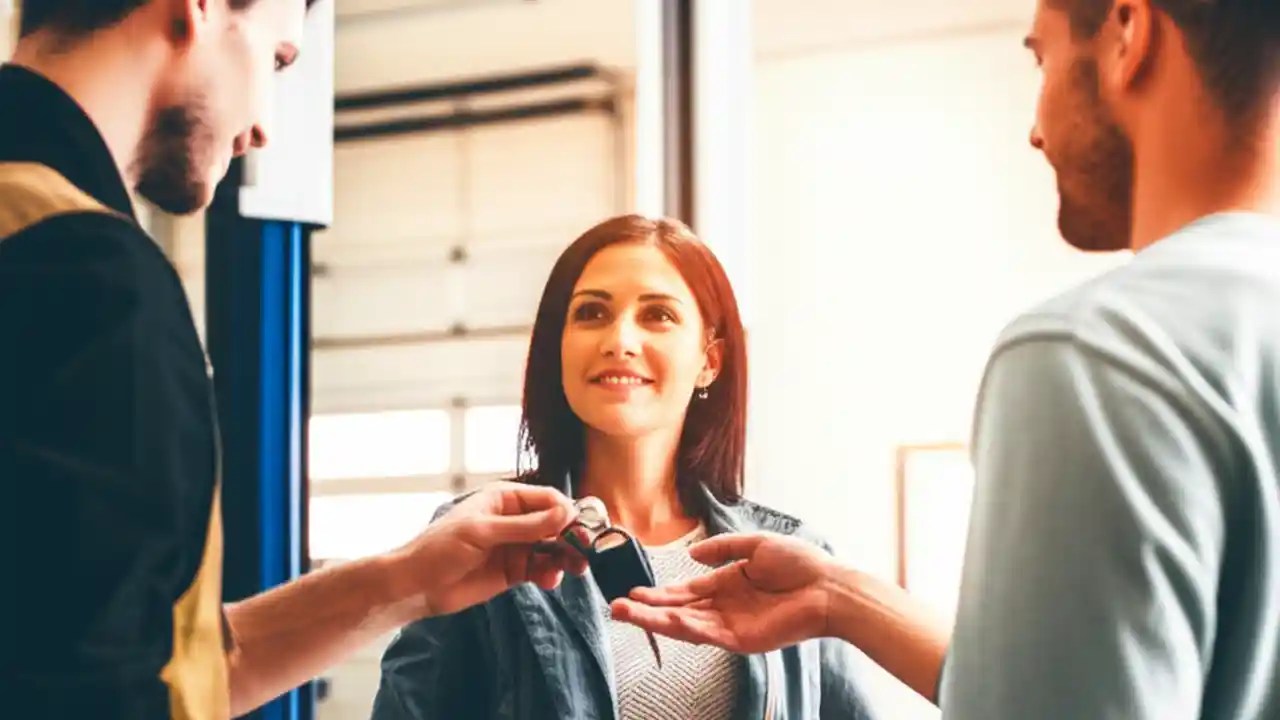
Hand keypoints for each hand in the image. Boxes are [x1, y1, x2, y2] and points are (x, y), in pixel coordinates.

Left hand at [387, 482, 588, 617]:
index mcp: (505, 498)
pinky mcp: (514, 571)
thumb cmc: (441, 549)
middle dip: (571, 535)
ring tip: (575, 569)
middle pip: (555, 523)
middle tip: (585, 551)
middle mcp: (514, 519)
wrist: (416, 586)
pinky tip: (550, 580)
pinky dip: (550, 573)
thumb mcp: (483, 533)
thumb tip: (566, 512)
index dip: (567, 511)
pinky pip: (541, 568)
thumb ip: (526, 526)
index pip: (547, 499)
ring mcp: (515, 546)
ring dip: (565, 556)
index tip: (581, 527)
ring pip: (552, 547)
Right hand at [610, 532, 835, 653]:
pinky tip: (661, 621)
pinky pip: (704, 634)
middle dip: (646, 609)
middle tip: (615, 606)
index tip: (633, 591)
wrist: (828, 587)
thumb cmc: (800, 564)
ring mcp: (730, 625)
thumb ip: (723, 548)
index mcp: (727, 584)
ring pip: (683, 624)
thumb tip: (693, 555)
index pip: (686, 591)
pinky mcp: (740, 640)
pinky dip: (681, 628)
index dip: (659, 592)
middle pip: (677, 610)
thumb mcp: (755, 545)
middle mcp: (724, 607)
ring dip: (653, 621)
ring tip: (624, 613)